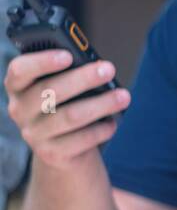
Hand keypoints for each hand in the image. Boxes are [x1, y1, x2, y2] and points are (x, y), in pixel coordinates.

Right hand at [4, 49, 130, 168]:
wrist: (64, 150)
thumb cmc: (67, 106)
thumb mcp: (62, 87)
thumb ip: (69, 74)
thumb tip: (98, 67)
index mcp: (18, 86)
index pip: (20, 70)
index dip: (42, 61)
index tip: (68, 55)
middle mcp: (19, 110)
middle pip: (50, 91)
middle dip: (83, 78)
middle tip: (109, 69)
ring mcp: (33, 134)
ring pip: (70, 116)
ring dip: (101, 104)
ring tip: (124, 96)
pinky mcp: (51, 154)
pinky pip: (81, 139)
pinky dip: (101, 129)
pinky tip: (113, 123)